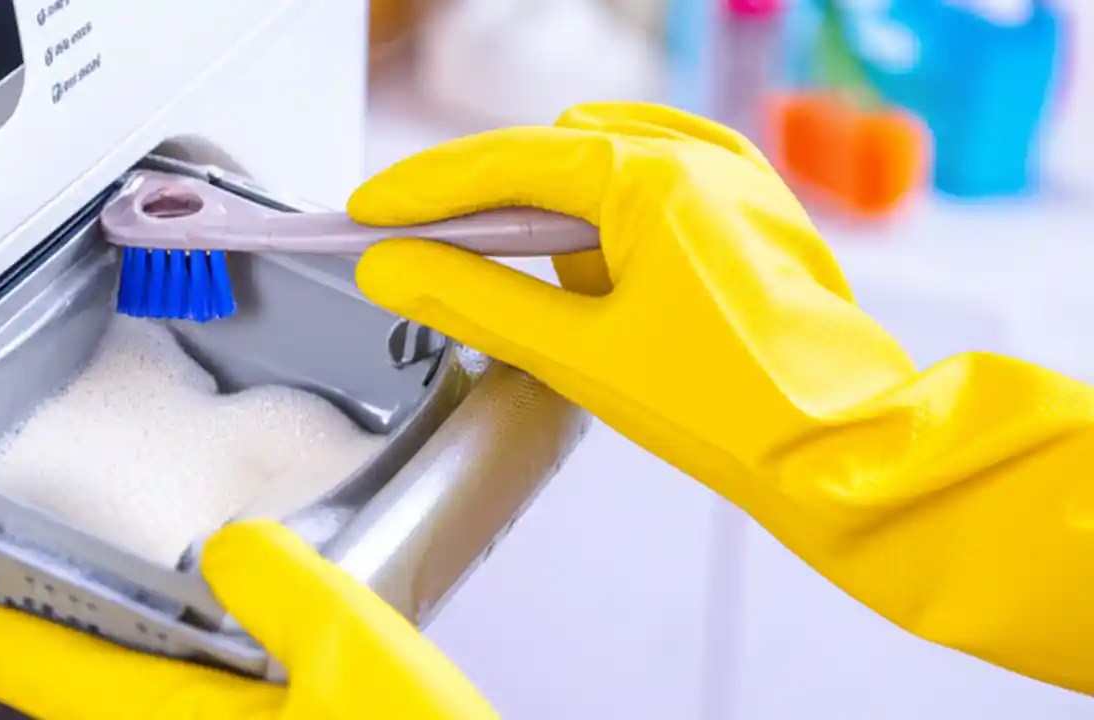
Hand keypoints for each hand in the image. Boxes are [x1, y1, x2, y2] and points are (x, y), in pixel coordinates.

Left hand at [0, 521, 495, 718]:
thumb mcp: (363, 658)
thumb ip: (292, 591)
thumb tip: (235, 543)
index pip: (66, 679)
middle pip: (95, 701)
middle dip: (54, 653)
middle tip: (25, 603)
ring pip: (146, 707)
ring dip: (117, 666)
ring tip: (119, 614)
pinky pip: (199, 713)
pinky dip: (184, 680)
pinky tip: (227, 654)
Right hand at [350, 101, 1093, 693]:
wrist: (840, 450)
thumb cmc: (731, 406)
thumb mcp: (577, 352)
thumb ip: (473, 299)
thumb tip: (393, 268)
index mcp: (653, 175)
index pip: (505, 163)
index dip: (423, 189)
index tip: (366, 211)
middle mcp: (695, 156)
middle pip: (547, 155)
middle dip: (479, 203)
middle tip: (416, 248)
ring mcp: (728, 176)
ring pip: (597, 167)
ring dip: (543, 215)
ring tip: (515, 285)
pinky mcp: (743, 208)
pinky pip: (649, 185)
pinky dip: (601, 218)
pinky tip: (586, 269)